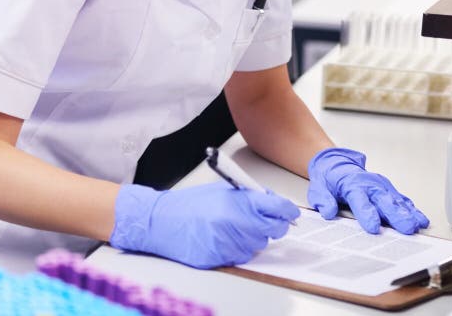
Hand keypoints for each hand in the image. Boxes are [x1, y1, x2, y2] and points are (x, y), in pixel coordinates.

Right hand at [110, 182, 299, 267]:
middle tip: (265, 218)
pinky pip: (242, 256)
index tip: (291, 212)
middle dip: (273, 224)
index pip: (276, 208)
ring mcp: (227, 245)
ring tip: (236, 226)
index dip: (287, 210)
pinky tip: (226, 237)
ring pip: (259, 245)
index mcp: (237, 204)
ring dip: (255, 236)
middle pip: (273, 230)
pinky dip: (240, 248)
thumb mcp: (222, 191)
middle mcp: (234, 225)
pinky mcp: (219, 260)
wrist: (160, 222)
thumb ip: (249, 196)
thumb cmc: (189, 204)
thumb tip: (271, 202)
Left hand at [307, 147, 428, 234]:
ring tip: (417, 225)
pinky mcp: (387, 190)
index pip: (360, 200)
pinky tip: (420, 219)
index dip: (367, 214)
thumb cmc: (328, 178)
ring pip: (396, 201)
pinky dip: (411, 209)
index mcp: (352, 185)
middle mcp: (369, 185)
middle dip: (396, 215)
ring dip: (407, 213)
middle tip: (406, 228)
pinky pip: (401, 200)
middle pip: (384, 201)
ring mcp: (380, 186)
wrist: (335, 164)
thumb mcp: (318, 188)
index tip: (374, 228)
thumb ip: (323, 200)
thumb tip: (327, 211)